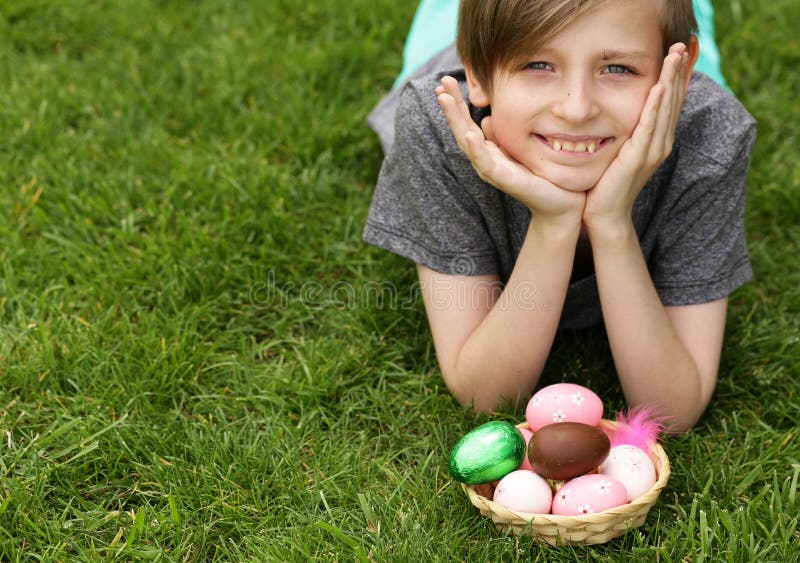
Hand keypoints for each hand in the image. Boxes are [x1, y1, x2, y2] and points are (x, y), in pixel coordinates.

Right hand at [436, 76, 584, 226]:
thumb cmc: (541, 176)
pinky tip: (469, 133)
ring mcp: (492, 170)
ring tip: (446, 100)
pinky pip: (486, 163)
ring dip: (455, 120)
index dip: (456, 103)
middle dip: (450, 106)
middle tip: (441, 82)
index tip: (446, 82)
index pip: (467, 123)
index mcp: (488, 151)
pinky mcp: (504, 179)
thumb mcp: (520, 148)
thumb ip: (502, 136)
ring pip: (467, 142)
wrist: (560, 203)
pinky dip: (476, 148)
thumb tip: (487, 119)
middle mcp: (485, 160)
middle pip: (461, 129)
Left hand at [583, 44, 690, 232]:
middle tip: (682, 44)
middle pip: (673, 100)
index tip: (680, 52)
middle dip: (678, 71)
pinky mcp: (638, 158)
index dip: (677, 77)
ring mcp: (652, 151)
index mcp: (658, 141)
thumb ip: (628, 133)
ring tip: (675, 55)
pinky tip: (658, 88)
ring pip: (665, 109)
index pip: (671, 102)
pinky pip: (648, 127)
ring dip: (671, 80)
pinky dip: (654, 107)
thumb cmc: (608, 184)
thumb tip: (625, 114)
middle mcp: (661, 144)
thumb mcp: (621, 151)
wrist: (604, 215)